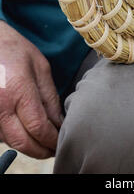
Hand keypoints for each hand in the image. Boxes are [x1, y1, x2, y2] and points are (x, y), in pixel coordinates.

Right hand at [0, 21, 62, 158]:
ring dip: (27, 144)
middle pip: (22, 142)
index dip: (52, 139)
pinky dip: (13, 136)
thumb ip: (50, 96)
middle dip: (41, 150)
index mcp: (18, 90)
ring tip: (42, 138)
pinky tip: (24, 128)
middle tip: (53, 149)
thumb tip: (59, 121)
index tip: (61, 141)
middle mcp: (0, 105)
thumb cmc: (14, 49)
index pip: (38, 127)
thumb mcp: (39, 66)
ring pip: (9, 141)